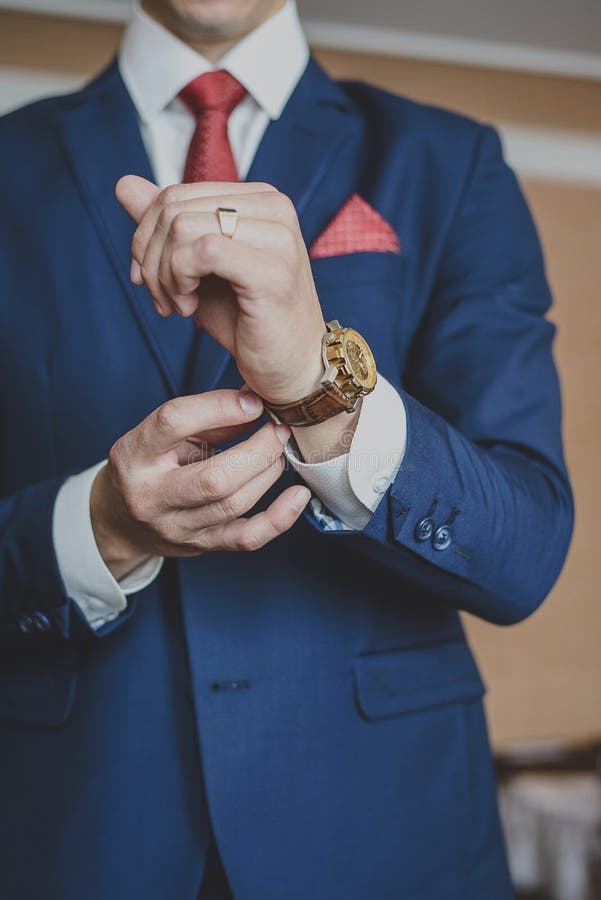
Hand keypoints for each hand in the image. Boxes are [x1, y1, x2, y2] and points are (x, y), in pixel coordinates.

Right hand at [90, 389, 310, 580]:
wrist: (121, 521)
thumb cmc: (150, 465)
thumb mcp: (164, 435)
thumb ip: (206, 417)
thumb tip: (256, 400)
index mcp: (134, 455)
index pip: (173, 422)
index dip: (220, 407)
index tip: (253, 401)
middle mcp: (150, 496)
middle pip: (214, 477)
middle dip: (258, 450)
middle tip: (279, 430)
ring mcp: (175, 527)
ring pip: (234, 504)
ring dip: (268, 473)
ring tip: (281, 451)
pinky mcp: (200, 546)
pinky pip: (246, 538)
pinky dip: (279, 518)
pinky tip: (298, 496)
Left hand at [115, 176, 325, 404]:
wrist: (291, 368)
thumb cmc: (247, 320)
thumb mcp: (196, 269)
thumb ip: (165, 227)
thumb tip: (124, 184)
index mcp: (259, 199)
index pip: (175, 193)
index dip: (145, 237)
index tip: (149, 280)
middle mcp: (273, 206)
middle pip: (173, 208)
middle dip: (150, 258)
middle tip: (162, 299)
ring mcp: (277, 235)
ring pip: (182, 226)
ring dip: (164, 275)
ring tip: (178, 306)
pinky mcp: (272, 269)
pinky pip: (201, 251)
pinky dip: (180, 281)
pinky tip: (189, 307)